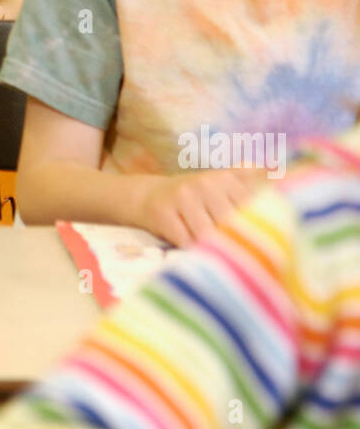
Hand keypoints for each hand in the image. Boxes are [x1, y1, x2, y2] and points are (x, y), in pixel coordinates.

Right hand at [134, 168, 266, 247]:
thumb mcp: (220, 183)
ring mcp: (181, 198)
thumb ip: (249, 179)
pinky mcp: (163, 215)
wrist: (148, 196)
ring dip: (211, 249)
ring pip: (207, 235)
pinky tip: (194, 252)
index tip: (260, 241)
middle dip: (233, 240)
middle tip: (239, 254)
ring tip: (216, 255)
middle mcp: (203, 184)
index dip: (255, 226)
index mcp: (222, 178)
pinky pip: (185, 242)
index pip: (249, 206)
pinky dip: (191, 251)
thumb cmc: (193, 195)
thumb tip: (280, 173)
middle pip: (229, 223)